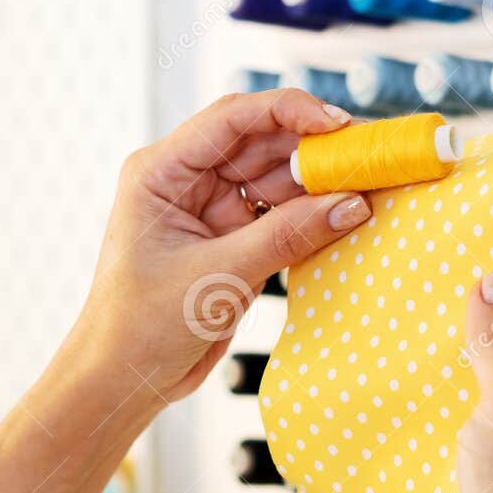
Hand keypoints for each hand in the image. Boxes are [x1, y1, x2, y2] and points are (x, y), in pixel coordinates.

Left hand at [70, 89, 372, 409]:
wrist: (124, 381)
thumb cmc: (142, 326)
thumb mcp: (218, 277)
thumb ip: (287, 237)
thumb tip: (352, 204)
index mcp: (162, 171)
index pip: (233, 118)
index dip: (289, 111)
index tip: (339, 125)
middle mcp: (187, 179)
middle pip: (262, 143)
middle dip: (314, 149)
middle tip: (368, 159)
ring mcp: (211, 208)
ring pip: (277, 178)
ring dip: (319, 184)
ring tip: (367, 187)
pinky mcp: (232, 239)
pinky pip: (281, 214)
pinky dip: (312, 216)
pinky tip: (344, 216)